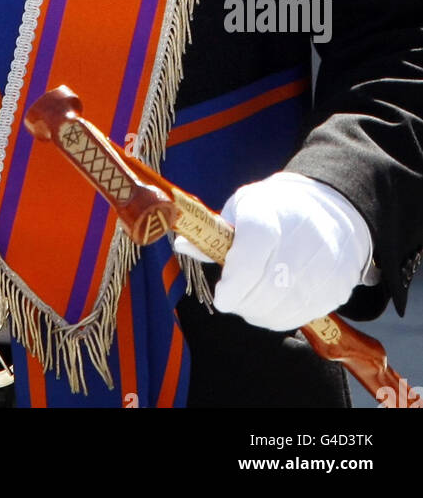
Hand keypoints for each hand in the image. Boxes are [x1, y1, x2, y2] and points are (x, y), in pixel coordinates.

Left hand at [173, 171, 372, 330]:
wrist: (329, 209)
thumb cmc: (274, 210)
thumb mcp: (242, 207)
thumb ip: (214, 232)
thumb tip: (181, 245)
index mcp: (269, 211)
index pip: (252, 254)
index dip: (234, 283)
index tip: (222, 295)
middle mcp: (303, 234)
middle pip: (268, 287)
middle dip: (244, 302)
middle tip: (233, 301)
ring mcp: (326, 261)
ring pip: (287, 306)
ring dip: (262, 313)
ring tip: (251, 303)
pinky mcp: (339, 283)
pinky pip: (307, 313)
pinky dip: (285, 315)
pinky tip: (275, 304)